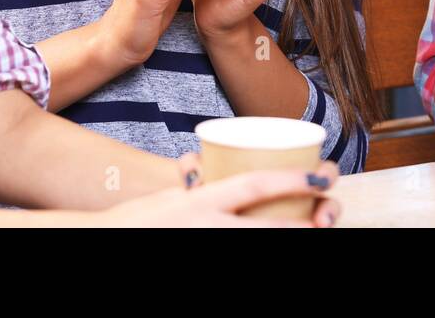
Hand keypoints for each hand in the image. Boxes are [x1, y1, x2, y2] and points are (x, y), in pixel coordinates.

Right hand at [99, 154, 340, 227]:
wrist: (106, 241)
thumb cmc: (140, 217)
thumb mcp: (174, 193)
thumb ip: (205, 186)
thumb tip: (226, 176)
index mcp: (200, 202)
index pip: (253, 185)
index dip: (292, 179)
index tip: (320, 175)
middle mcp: (206, 227)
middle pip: (266, 229)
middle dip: (304, 225)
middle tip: (328, 215)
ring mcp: (205, 246)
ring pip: (256, 244)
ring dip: (287, 237)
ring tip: (313, 230)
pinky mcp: (202, 259)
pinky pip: (239, 251)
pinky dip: (264, 249)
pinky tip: (285, 239)